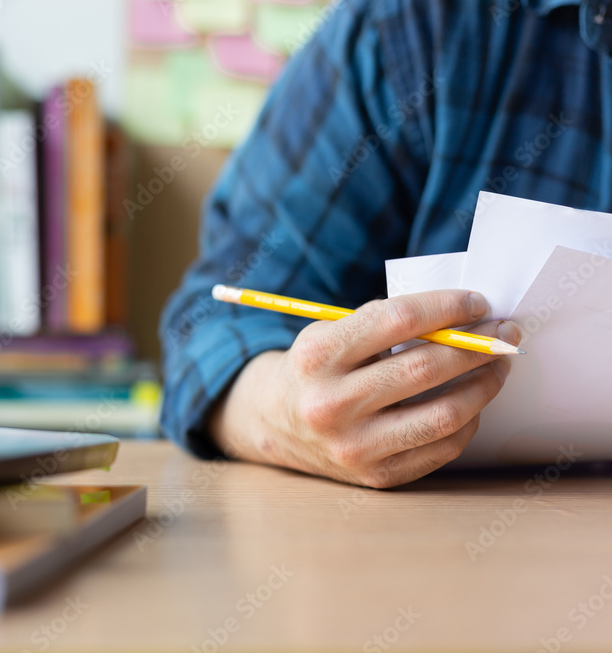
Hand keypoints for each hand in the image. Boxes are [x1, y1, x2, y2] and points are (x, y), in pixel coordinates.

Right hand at [208, 290, 520, 487]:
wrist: (276, 423)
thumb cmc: (315, 368)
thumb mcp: (329, 332)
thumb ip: (383, 323)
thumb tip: (462, 317)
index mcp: (317, 356)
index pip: (396, 320)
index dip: (447, 306)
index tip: (478, 302)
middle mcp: (331, 404)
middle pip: (425, 368)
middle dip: (477, 346)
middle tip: (503, 334)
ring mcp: (353, 446)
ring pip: (443, 414)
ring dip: (483, 386)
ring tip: (496, 368)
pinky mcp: (374, 476)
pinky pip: (441, 449)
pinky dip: (467, 422)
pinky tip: (470, 402)